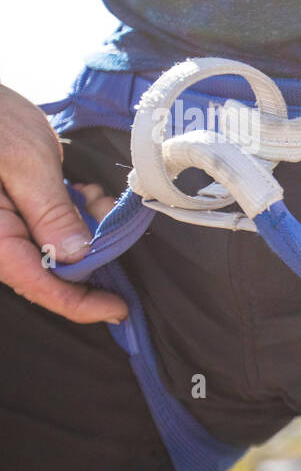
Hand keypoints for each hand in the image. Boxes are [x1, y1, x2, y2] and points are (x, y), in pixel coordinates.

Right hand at [0, 83, 124, 322]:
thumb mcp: (24, 161)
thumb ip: (50, 211)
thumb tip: (75, 256)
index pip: (36, 284)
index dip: (79, 303)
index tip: (118, 309)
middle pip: (49, 272)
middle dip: (93, 256)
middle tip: (116, 224)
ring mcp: (6, 224)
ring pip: (56, 250)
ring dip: (89, 233)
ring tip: (101, 200)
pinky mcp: (15, 210)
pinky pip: (50, 228)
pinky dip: (78, 216)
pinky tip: (88, 193)